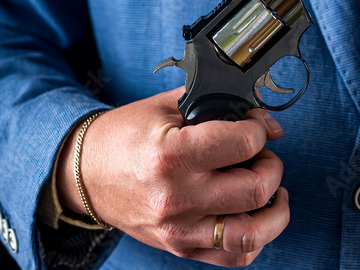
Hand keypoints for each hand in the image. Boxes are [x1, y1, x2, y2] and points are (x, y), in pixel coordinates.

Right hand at [56, 87, 288, 266]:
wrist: (85, 173)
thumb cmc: (126, 136)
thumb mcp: (166, 107)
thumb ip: (217, 104)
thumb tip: (265, 121)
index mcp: (171, 155)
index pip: (242, 144)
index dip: (259, 129)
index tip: (256, 126)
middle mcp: (176, 197)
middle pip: (256, 189)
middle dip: (270, 166)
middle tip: (261, 155)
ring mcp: (179, 229)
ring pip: (253, 233)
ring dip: (274, 209)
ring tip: (270, 190)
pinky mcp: (180, 247)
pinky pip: (234, 256)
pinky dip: (256, 237)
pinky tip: (256, 214)